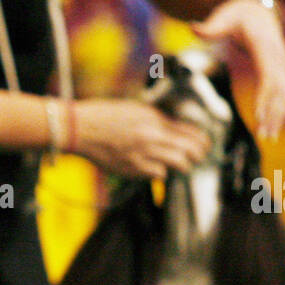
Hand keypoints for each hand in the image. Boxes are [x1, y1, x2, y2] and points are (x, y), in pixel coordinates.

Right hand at [69, 99, 210, 179]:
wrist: (80, 129)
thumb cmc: (104, 115)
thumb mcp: (136, 109)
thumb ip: (158, 120)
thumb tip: (176, 129)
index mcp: (154, 120)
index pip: (191, 133)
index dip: (202, 141)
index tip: (205, 144)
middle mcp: (152, 138)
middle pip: (189, 152)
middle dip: (197, 156)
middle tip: (196, 157)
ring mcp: (142, 156)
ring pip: (177, 166)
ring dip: (180, 165)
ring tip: (179, 165)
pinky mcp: (132, 170)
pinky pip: (156, 175)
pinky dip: (158, 172)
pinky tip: (153, 167)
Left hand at [191, 0, 284, 139]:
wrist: (257, 11)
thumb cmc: (236, 15)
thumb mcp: (223, 17)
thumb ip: (209, 27)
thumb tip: (192, 27)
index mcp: (265, 44)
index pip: (268, 74)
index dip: (265, 95)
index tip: (258, 115)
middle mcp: (278, 56)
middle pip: (279, 88)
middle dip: (272, 112)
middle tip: (263, 135)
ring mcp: (282, 64)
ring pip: (284, 94)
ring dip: (277, 116)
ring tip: (268, 138)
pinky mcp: (281, 72)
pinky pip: (282, 95)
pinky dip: (278, 112)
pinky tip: (271, 131)